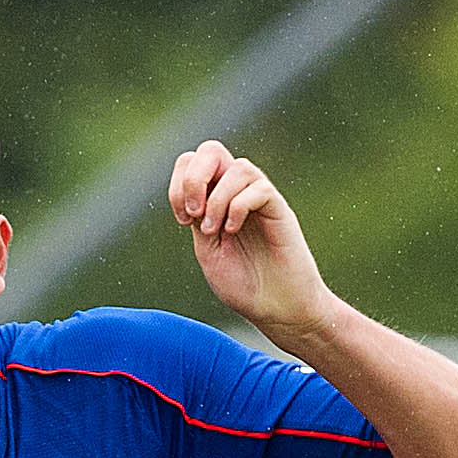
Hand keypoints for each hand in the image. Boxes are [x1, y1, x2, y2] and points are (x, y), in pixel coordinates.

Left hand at [169, 142, 333, 345]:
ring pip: (237, 167)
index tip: (184, 221)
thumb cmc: (244, 285)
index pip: (191, 163)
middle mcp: (236, 193)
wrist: (276, 308)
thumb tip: (193, 192)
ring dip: (217, 200)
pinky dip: (238, 207)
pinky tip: (234, 231)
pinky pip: (258, 188)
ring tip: (215, 231)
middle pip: (212, 150)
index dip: (179, 184)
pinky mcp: (279, 209)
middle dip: (194, 178)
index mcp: (214, 201)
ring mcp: (259, 199)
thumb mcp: (208, 251)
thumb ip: (198, 219)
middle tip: (194, 214)